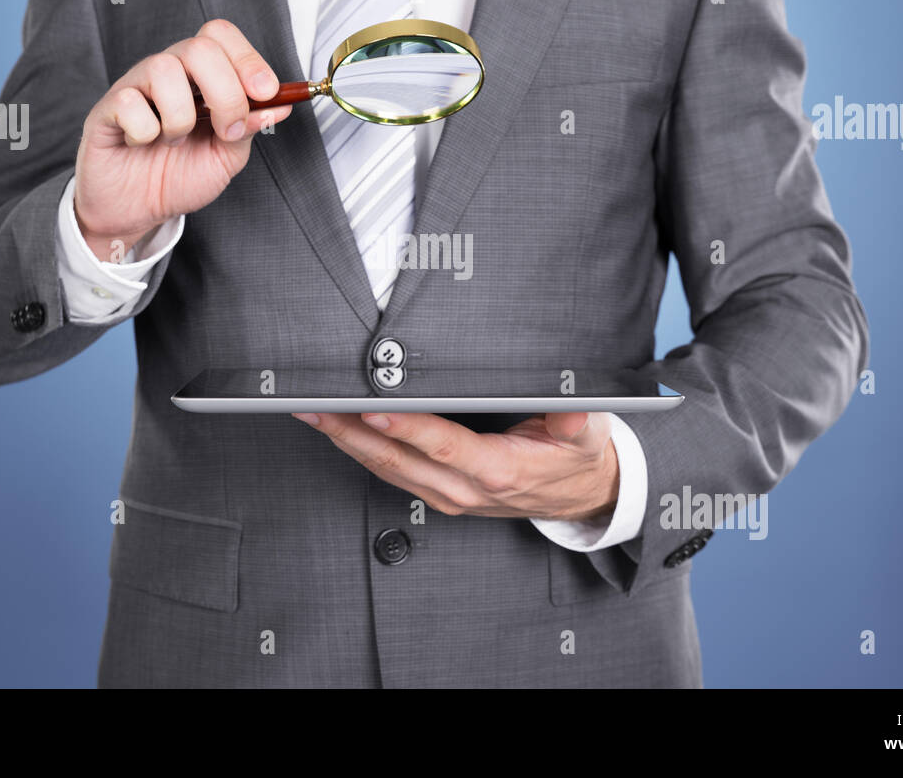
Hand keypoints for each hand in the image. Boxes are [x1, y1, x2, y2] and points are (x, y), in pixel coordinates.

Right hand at [74, 19, 292, 259]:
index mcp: (199, 76)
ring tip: (174, 140)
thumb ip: (249, 128)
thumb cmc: (178, 176)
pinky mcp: (107, 108)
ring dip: (181, 117)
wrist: (137, 209)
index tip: (266, 93)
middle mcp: (168, 72)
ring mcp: (135, 86)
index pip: (221, 35)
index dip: (248, 58)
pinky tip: (142, 144)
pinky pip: (129, 103)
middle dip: (226, 93)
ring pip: (163, 69)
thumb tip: (281, 105)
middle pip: (200, 47)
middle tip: (227, 130)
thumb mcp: (226, 156)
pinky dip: (145, 133)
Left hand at [293, 411, 619, 519]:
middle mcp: (466, 489)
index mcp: (499, 471)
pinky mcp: (439, 496)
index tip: (374, 409)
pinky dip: (360, 453)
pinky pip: (391, 475)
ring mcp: (449, 496)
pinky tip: (339, 432)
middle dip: (353, 432)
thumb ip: (576, 419)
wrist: (581, 497)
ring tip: (314, 413)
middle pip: (399, 461)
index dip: (408, 429)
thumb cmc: (577, 459)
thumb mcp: (588, 435)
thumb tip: (571, 405)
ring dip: (346, 442)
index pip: (445, 447)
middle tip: (318, 405)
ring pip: (386, 470)